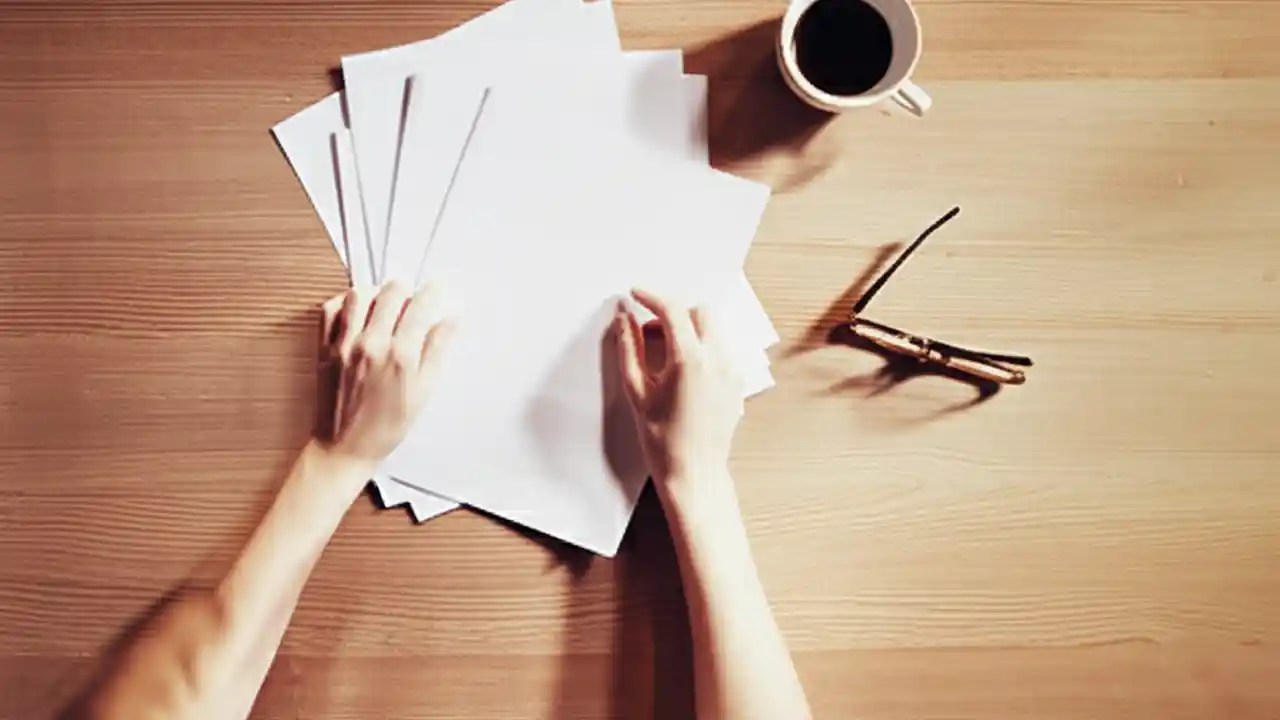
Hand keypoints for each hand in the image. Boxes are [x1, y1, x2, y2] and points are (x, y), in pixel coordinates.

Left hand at [317, 282, 454, 467]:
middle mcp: (372, 344)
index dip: (433, 293)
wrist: (344, 447)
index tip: (437, 289)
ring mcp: (344, 343)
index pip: (421, 307)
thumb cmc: (386, 426)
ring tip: (384, 303)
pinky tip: (358, 312)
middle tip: (411, 299)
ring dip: (376, 292)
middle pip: (391, 292)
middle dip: (406, 289)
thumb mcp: (423, 391)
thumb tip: (451, 320)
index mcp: (401, 356)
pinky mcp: (324, 347)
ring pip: (360, 294)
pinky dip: (346, 302)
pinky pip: (331, 309)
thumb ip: (437, 351)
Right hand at [615, 288, 743, 493]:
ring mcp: (731, 370)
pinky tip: (682, 368)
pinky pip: (721, 349)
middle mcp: (717, 360)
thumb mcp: (637, 392)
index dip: (651, 296)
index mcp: (690, 360)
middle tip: (649, 329)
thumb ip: (629, 349)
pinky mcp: (737, 382)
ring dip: (689, 328)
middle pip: (700, 311)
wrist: (694, 472)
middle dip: (674, 311)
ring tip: (664, 351)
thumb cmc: (662, 440)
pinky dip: (702, 346)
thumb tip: (624, 320)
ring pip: (713, 328)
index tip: (635, 294)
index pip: (673, 310)